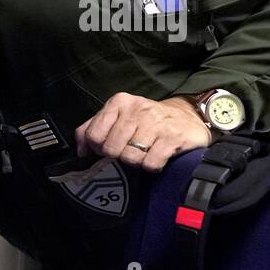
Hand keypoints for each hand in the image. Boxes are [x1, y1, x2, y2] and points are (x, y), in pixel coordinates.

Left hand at [75, 92, 211, 172]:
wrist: (188, 117)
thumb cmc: (146, 121)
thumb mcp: (118, 117)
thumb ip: (92, 129)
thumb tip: (81, 151)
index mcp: (119, 103)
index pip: (93, 135)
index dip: (97, 148)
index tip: (107, 148)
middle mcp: (137, 109)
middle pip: (111, 149)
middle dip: (117, 156)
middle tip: (128, 151)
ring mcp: (156, 123)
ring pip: (129, 157)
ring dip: (135, 162)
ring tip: (143, 154)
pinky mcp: (173, 138)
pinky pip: (150, 164)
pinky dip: (151, 166)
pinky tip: (156, 158)